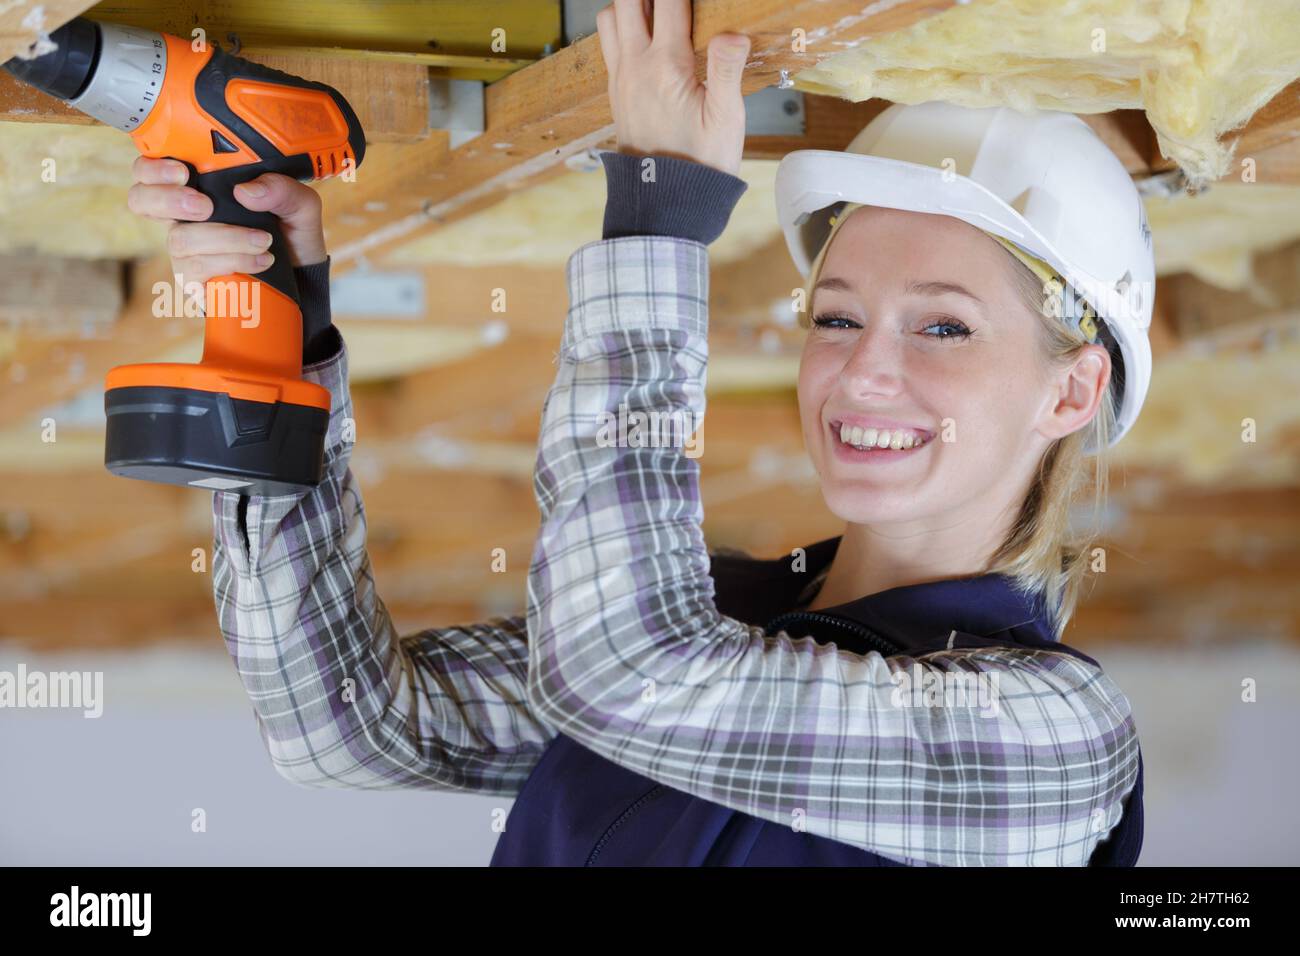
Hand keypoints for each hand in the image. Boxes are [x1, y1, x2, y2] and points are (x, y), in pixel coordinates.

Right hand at [126, 157, 326, 285]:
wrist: (302, 279)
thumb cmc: (291, 235)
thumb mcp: (300, 206)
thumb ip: (283, 189)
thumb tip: (245, 191)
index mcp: (201, 188)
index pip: (152, 170)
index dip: (154, 169)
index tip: (183, 172)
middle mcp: (184, 216)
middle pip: (141, 200)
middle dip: (166, 199)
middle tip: (205, 207)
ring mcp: (186, 249)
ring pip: (181, 239)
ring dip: (227, 238)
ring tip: (264, 241)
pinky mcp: (193, 279)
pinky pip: (197, 268)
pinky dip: (233, 261)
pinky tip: (260, 261)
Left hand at [596, 0, 749, 176]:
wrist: (667, 202)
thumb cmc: (701, 163)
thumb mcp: (725, 119)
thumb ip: (726, 71)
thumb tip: (732, 34)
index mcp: (666, 66)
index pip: (669, 0)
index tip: (700, 0)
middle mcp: (635, 67)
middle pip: (628, 1)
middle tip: (676, 3)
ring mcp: (620, 79)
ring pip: (610, 18)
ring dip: (630, 6)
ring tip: (659, 10)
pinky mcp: (616, 93)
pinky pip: (608, 46)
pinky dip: (622, 30)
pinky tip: (647, 38)